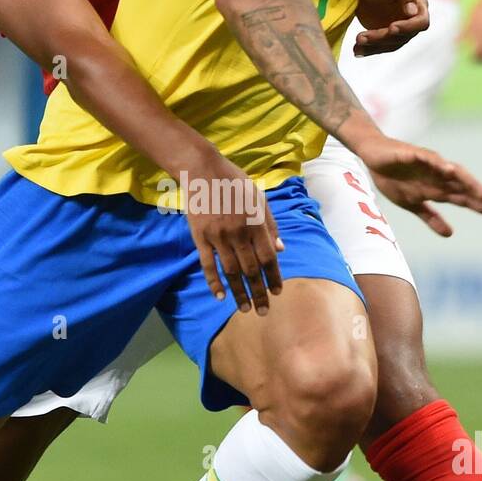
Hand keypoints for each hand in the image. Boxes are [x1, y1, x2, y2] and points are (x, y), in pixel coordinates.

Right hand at [178, 153, 284, 314]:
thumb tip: (280, 251)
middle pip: (251, 270)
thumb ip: (271, 225)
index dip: (273, 277)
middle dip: (259, 292)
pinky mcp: (201, 237)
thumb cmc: (235, 182)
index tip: (277, 293)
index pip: (268, 258)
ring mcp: (218, 237)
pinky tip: (220, 296)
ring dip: (239, 293)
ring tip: (245, 309)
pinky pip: (208, 265)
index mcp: (256, 224)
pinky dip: (214, 282)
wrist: (203, 170)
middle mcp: (238, 233)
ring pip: (231, 271)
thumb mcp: (259, 199)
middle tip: (263, 310)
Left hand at [352, 0, 429, 56]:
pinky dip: (367, 50)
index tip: (391, 27)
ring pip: (390, 44)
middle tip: (362, 36)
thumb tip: (412, 11)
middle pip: (402, 37)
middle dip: (382, 38)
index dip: (408, 27)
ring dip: (373, 46)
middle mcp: (412, 21)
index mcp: (419, 5)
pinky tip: (356, 51)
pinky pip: (378, 47)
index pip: (420, 22)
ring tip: (357, 42)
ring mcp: (399, 31)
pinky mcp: (384, 36)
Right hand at [359, 136, 481, 238]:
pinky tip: (449, 170)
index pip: (464, 198)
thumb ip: (431, 217)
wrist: (373, 157)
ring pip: (453, 172)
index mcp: (438, 188)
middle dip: (480, 196)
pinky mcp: (415, 154)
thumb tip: (451, 235)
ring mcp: (429, 164)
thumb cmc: (393, 177)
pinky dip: (439, 164)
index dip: (480, 206)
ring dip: (468, 181)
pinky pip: (430, 158)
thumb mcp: (412, 204)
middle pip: (464, 186)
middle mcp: (438, 175)